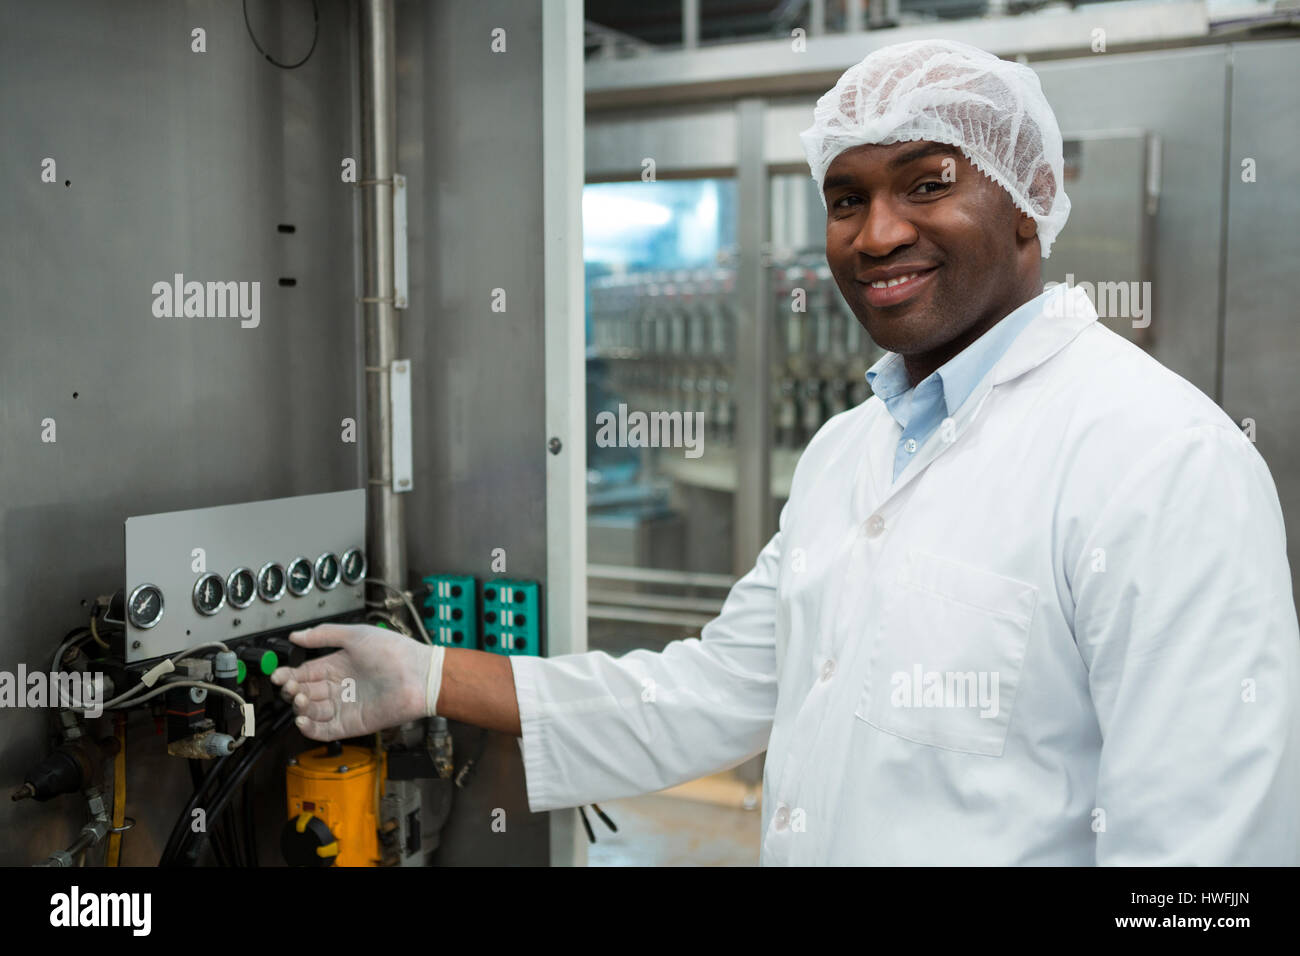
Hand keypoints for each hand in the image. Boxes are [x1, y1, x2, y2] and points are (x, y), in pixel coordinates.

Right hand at [269, 623, 430, 739]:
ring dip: (300, 707)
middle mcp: (340, 686)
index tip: (277, 675)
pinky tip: (302, 719)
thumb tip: (296, 636)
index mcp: (338, 665)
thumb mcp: (356, 635)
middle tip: (289, 687)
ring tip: (301, 700)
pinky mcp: (351, 724)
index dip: (289, 675)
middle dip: (293, 691)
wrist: (418, 676)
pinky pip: (324, 730)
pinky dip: (310, 728)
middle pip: (305, 692)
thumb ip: (324, 635)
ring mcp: (345, 706)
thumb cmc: (394, 652)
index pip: (305, 673)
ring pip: (312, 711)